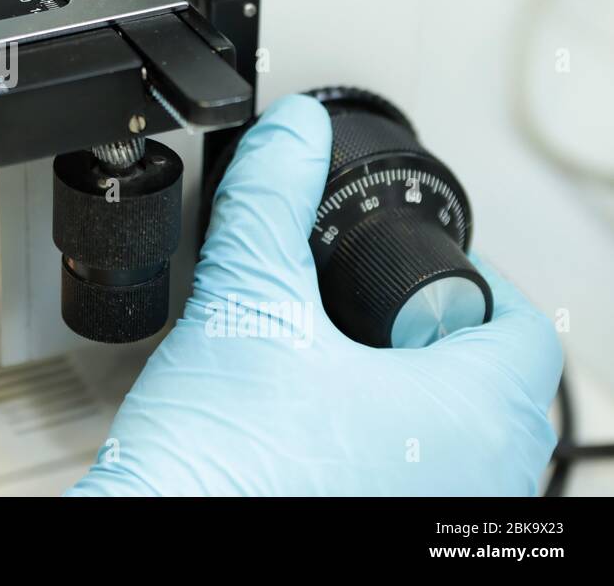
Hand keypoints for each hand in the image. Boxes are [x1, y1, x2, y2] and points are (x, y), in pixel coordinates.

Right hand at [69, 94, 561, 495]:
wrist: (157, 536)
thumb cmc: (215, 460)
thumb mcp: (244, 302)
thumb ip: (272, 200)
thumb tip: (293, 134)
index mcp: (471, 419)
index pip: (521, 327)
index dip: (470, 280)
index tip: (416, 272)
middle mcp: (479, 486)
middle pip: (501, 386)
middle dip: (441, 338)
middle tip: (376, 318)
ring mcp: (441, 528)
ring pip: (473, 446)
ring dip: (427, 401)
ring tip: (349, 374)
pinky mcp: (398, 547)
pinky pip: (433, 489)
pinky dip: (401, 455)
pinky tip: (329, 436)